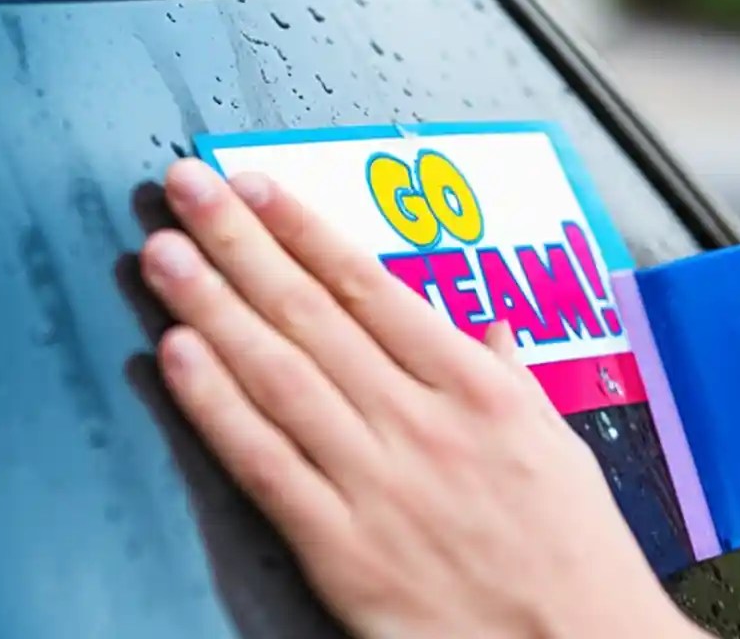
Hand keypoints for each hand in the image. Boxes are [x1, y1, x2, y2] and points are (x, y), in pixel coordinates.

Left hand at [140, 161, 702, 638]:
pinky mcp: (341, 548)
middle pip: (311, 315)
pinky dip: (218, 408)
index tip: (260, 187)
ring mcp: (376, 483)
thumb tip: (485, 329)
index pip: (372, 289)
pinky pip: (267, 465)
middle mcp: (420, 422)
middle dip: (241, 243)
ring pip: (279, 375)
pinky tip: (180, 357)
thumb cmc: (575, 553)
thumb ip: (510, 378)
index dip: (306, 232)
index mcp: (477, 390)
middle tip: (189, 187)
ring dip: (213, 306)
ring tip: (165, 253)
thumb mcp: (557, 444)